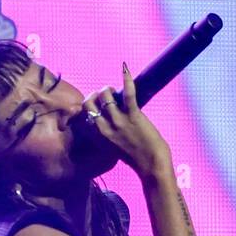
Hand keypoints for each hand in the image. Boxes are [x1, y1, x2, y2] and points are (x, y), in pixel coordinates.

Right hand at [76, 63, 172, 182]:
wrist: (152, 166)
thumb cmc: (136, 158)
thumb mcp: (113, 148)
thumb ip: (107, 134)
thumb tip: (107, 119)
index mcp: (98, 136)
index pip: (84, 113)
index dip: (90, 105)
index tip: (98, 104)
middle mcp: (105, 127)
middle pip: (90, 102)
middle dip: (96, 95)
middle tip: (108, 96)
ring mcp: (119, 121)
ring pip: (105, 95)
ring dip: (110, 89)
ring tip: (117, 90)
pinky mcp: (134, 116)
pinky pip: (127, 93)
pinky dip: (126, 79)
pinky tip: (124, 69)